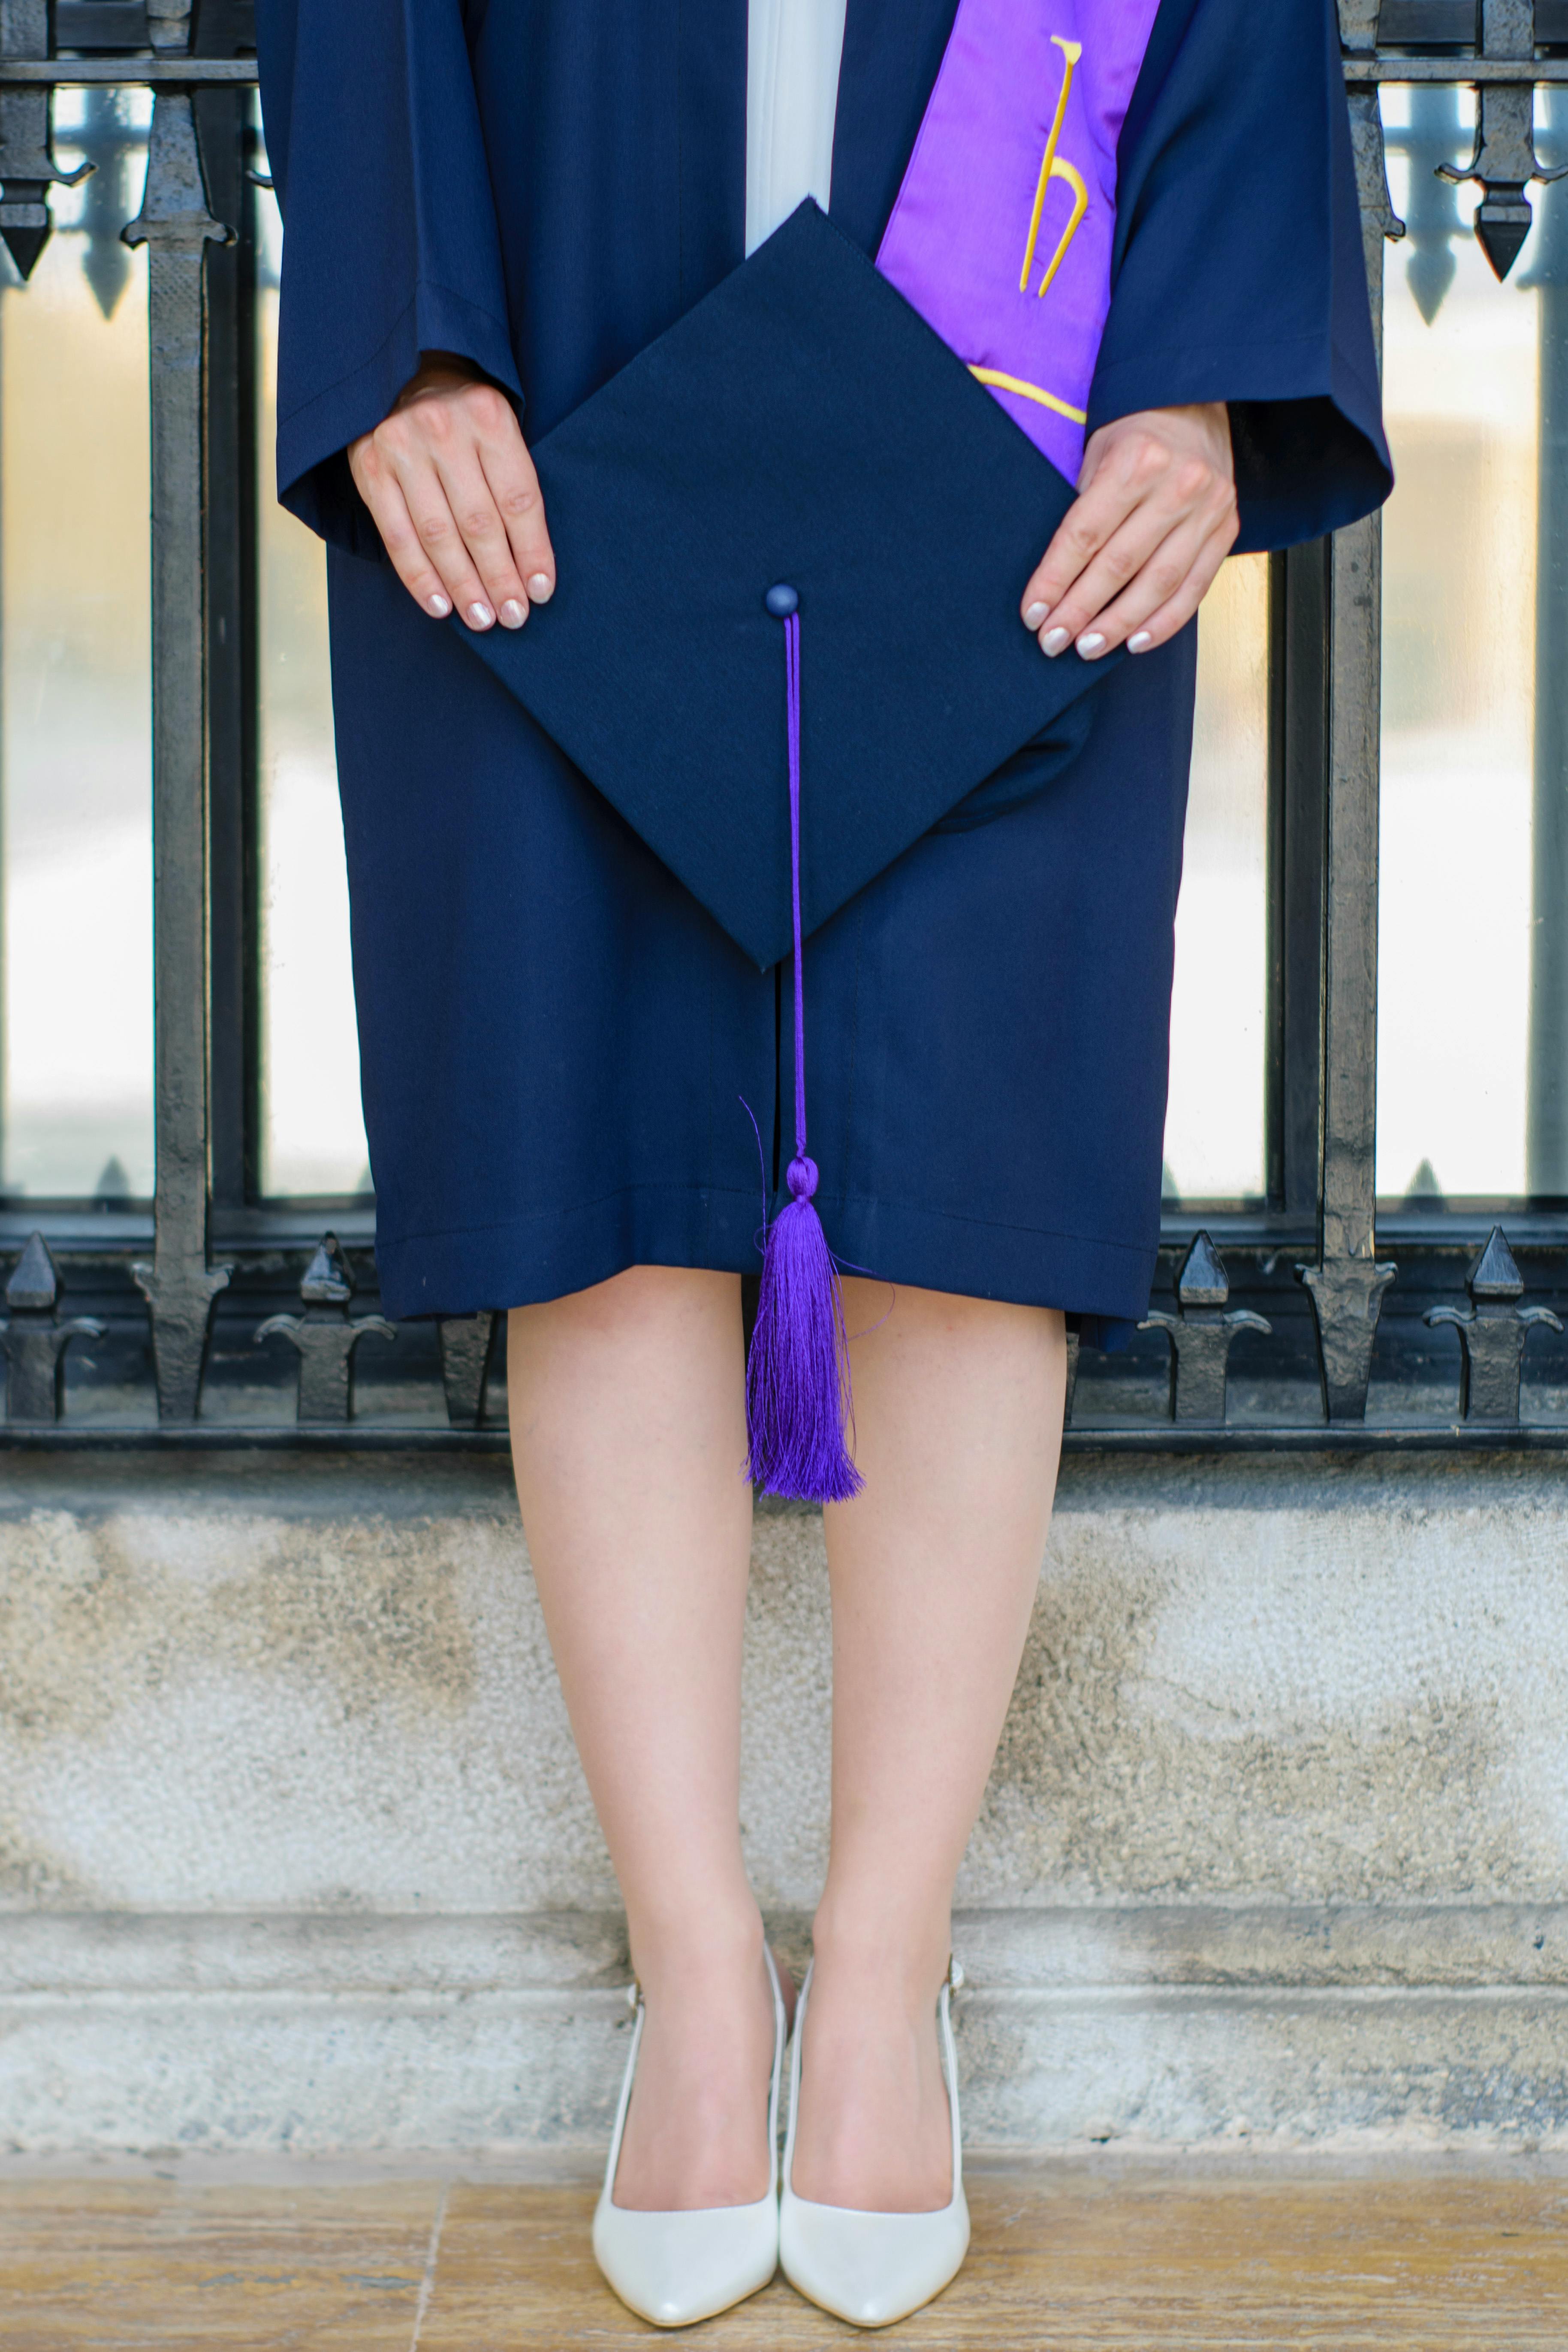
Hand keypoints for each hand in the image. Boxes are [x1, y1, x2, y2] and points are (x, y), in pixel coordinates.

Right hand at [347, 352, 555, 629]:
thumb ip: (511, 480)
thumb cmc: (462, 417)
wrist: (399, 377)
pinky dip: (419, 577)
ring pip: (438, 535)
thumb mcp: (497, 429)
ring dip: (463, 585)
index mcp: (488, 416)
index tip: (540, 591)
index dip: (531, 551)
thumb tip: (530, 566)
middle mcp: (443, 428)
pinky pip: (397, 536)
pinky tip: (440, 605)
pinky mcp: (369, 467)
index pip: (517, 498)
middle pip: (479, 522)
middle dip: (499, 578)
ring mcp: (401, 447)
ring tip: (482, 619)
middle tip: (513, 617)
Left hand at [1020, 402, 1238, 660]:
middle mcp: (1177, 485)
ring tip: (1087, 648)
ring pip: (1158, 583)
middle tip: (1053, 641)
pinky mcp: (1226, 529)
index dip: (1055, 580)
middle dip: (1081, 610)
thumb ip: (1083, 510)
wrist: (1195, 407)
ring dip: (1119, 624)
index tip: (1033, 614)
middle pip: (1119, 565)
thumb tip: (1055, 583)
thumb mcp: (1097, 455)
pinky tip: (1135, 641)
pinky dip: (1164, 621)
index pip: (1085, 535)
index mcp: (1136, 461)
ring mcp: (1208, 509)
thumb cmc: (1135, 436)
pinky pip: (1194, 588)